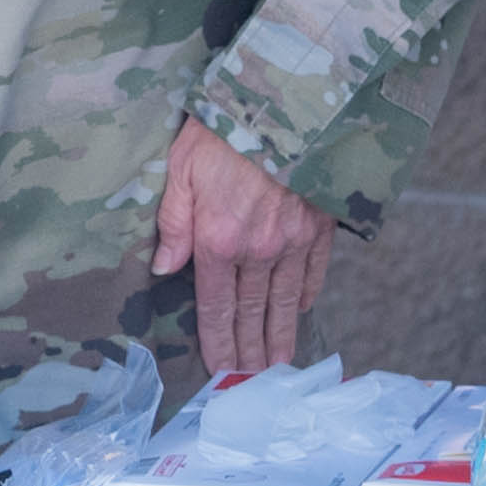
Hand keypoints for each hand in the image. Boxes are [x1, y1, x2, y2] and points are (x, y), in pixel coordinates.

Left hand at [154, 115, 339, 375]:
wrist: (285, 102)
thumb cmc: (222, 132)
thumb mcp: (179, 170)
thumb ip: (173, 223)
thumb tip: (165, 268)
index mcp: (218, 240)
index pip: (216, 304)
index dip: (217, 340)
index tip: (219, 369)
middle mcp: (258, 249)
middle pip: (253, 311)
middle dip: (251, 350)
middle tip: (252, 382)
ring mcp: (294, 241)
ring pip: (285, 301)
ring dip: (281, 335)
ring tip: (279, 366)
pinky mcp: (321, 227)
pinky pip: (314, 272)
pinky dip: (306, 296)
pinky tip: (300, 313)